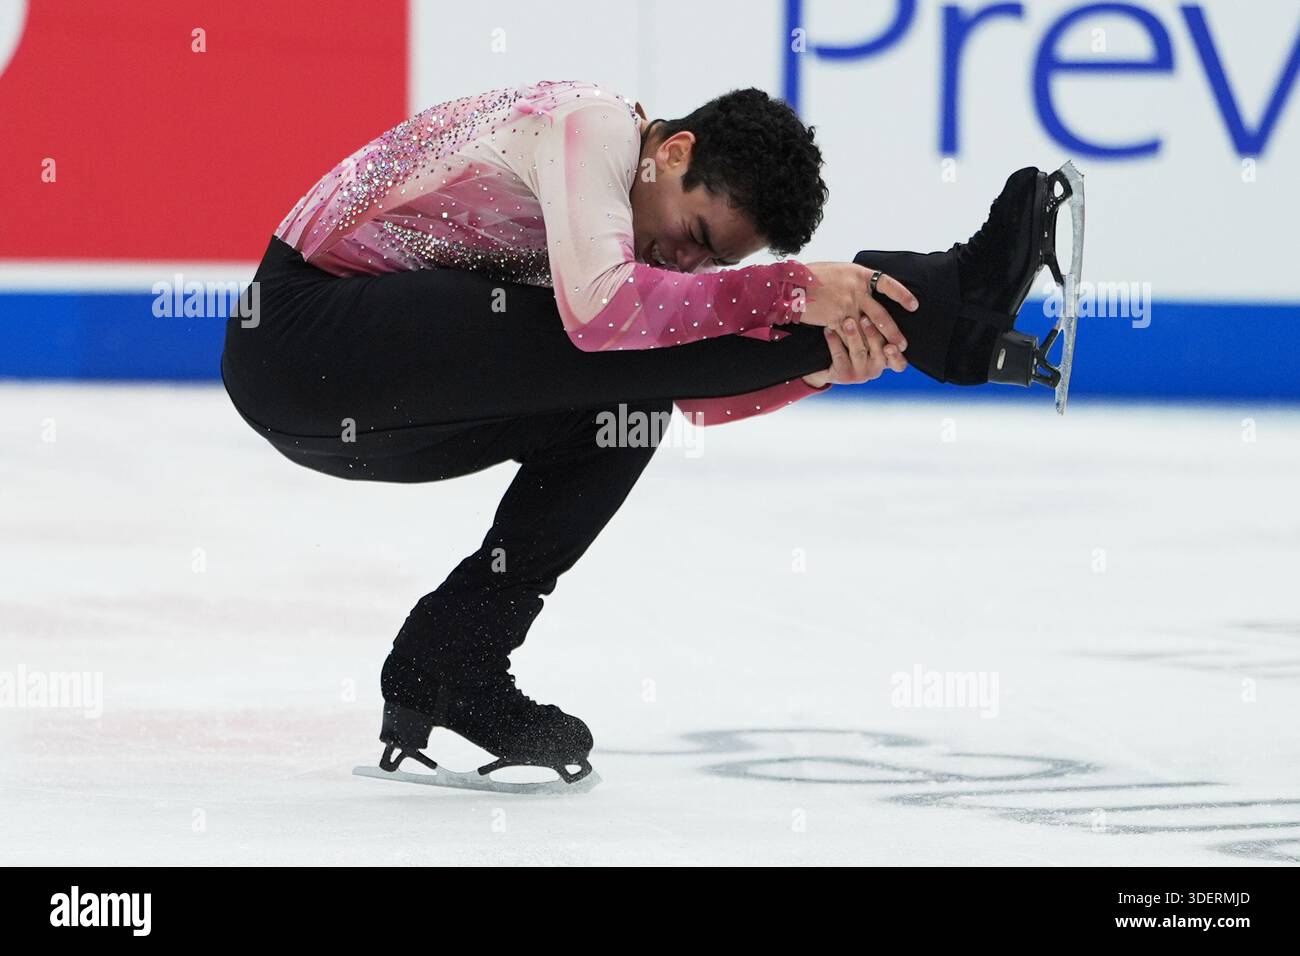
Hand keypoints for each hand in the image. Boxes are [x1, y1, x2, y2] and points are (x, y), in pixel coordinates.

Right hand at [801, 262, 917, 355]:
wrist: (792, 285)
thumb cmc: (813, 275)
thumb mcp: (839, 270)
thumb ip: (855, 280)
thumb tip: (867, 287)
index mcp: (859, 275)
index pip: (887, 284)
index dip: (902, 295)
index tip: (914, 305)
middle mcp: (856, 290)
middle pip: (880, 314)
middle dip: (892, 331)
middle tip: (902, 344)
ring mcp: (846, 305)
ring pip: (866, 328)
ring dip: (878, 342)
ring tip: (888, 353)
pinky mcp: (835, 319)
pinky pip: (849, 335)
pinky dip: (855, 345)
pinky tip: (862, 354)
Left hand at [802, 316, 907, 387]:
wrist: (831, 364)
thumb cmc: (857, 343)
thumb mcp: (871, 336)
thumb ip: (882, 325)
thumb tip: (894, 299)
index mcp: (887, 360)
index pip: (899, 363)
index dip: (896, 356)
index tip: (890, 346)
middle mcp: (876, 368)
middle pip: (879, 353)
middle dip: (872, 335)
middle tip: (865, 318)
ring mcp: (860, 374)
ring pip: (858, 353)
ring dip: (853, 336)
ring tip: (847, 321)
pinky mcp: (843, 375)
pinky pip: (839, 356)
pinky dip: (834, 341)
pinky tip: (829, 329)